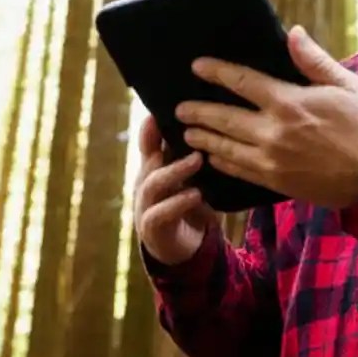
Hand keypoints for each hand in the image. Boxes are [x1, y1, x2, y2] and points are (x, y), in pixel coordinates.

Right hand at [133, 114, 218, 265]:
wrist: (183, 249)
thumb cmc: (189, 205)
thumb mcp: (192, 176)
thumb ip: (194, 154)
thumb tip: (213, 123)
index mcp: (153, 169)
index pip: (149, 143)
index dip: (152, 126)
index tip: (163, 107)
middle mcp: (145, 183)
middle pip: (150, 159)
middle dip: (165, 143)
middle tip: (190, 128)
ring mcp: (145, 206)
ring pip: (153, 184)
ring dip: (175, 171)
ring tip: (197, 160)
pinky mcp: (152, 228)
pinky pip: (160, 213)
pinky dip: (178, 203)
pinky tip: (195, 194)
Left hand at [177, 25, 357, 208]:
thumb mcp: (346, 84)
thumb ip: (313, 60)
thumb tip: (292, 32)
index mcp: (289, 102)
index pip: (242, 82)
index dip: (216, 71)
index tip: (197, 66)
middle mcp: (274, 131)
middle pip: (224, 118)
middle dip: (198, 111)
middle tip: (178, 107)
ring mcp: (272, 160)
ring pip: (226, 147)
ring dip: (203, 138)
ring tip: (186, 132)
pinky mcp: (277, 182)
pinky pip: (240, 171)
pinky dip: (222, 163)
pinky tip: (212, 158)